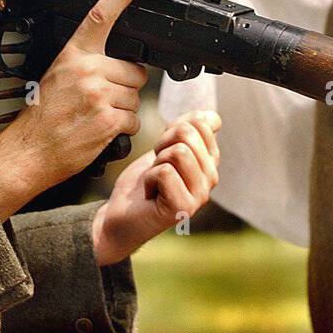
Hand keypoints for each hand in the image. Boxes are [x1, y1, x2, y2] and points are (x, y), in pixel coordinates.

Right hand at [0, 0, 149, 219]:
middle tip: (101, 99)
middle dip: (126, 86)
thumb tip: (117, 62)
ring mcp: (99, 94)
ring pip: (136, 97)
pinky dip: (123, 128)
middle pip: (135, 71)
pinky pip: (134, 119)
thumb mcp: (58, 76)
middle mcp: (87, 70)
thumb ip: (87, 63)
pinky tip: (102, 130)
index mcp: (73, 54)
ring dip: (123, 109)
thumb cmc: (42, 117)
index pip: (100, 16)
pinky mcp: (107, 119)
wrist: (30, 151)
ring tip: (96, 116)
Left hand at [91, 110, 220, 265]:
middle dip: (163, 143)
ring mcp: (200, 195)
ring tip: (154, 180)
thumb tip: (211, 117)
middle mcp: (212, 178)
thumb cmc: (142, 183)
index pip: (204, 123)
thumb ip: (186, 131)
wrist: (120, 216)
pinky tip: (151, 194)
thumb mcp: (164, 150)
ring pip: (179, 152)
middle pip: (189, 134)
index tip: (163, 149)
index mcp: (210, 161)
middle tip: (156, 166)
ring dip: (156, 162)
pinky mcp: (184, 207)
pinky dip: (149, 179)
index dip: (174, 129)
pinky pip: (165, 172)